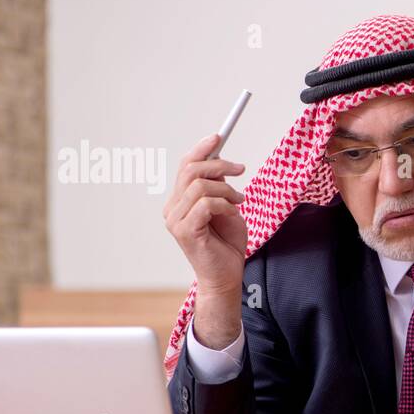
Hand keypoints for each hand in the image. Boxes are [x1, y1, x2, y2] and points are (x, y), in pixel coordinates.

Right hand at [164, 133, 247, 348]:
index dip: (201, 149)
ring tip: (239, 202)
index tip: (218, 137)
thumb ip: (220, 187)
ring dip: (226, 190)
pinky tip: (233, 214)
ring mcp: (175, 221)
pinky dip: (225, 205)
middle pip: (190, 170)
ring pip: (200, 186)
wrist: (227, 276)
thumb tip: (220, 162)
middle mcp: (172, 209)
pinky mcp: (185, 231)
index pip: (185, 166)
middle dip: (219, 165)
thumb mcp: (227, 208)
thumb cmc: (227, 245)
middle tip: (241, 169)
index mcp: (179, 202)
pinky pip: (207, 204)